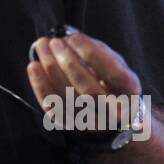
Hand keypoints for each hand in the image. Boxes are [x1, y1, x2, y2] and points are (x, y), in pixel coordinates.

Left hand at [26, 30, 145, 136]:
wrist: (113, 117)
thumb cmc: (112, 82)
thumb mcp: (115, 64)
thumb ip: (97, 51)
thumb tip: (71, 38)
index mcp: (129, 93)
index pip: (114, 74)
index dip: (92, 55)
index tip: (74, 38)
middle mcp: (114, 113)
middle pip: (89, 91)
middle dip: (68, 63)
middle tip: (53, 42)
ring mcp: (91, 123)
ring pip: (69, 100)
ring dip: (51, 71)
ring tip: (41, 47)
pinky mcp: (71, 126)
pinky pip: (54, 108)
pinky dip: (41, 87)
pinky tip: (33, 67)